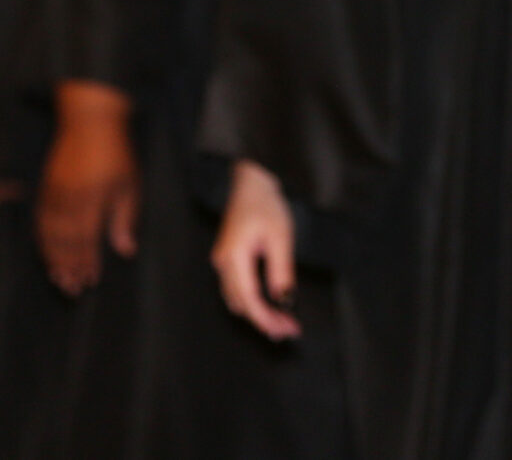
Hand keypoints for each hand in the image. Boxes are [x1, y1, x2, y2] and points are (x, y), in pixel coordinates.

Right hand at [37, 81, 138, 293]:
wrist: (89, 119)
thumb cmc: (115, 152)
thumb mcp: (129, 184)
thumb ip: (125, 218)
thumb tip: (126, 250)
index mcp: (91, 198)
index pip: (86, 239)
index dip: (87, 262)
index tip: (91, 281)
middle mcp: (69, 198)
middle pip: (65, 241)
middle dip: (68, 268)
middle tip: (72, 291)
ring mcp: (54, 192)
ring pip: (49, 234)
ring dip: (53, 258)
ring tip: (58, 279)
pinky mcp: (46, 186)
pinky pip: (40, 220)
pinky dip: (42, 240)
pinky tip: (46, 252)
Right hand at [212, 160, 300, 340]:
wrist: (250, 182)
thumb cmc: (266, 204)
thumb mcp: (281, 236)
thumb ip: (281, 270)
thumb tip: (284, 300)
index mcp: (234, 256)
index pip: (249, 299)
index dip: (267, 318)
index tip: (286, 328)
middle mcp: (223, 262)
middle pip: (241, 304)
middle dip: (265, 320)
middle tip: (290, 330)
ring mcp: (222, 261)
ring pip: (237, 300)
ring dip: (258, 313)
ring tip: (282, 322)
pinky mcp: (226, 259)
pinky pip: (236, 289)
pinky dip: (251, 302)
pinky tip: (268, 305)